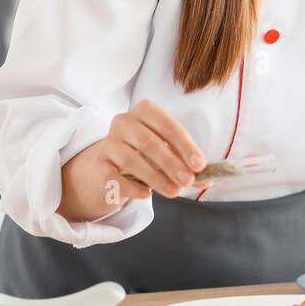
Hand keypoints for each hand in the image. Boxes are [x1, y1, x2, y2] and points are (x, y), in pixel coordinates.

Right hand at [57, 99, 209, 223]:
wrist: (104, 167)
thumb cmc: (142, 155)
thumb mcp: (164, 154)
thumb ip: (184, 164)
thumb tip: (206, 181)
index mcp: (144, 111)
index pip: (168, 126)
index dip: (185, 146)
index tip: (199, 165)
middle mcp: (123, 122)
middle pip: (150, 143)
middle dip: (172, 164)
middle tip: (188, 181)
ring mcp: (107, 143)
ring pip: (133, 160)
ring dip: (157, 178)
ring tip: (173, 191)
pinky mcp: (98, 165)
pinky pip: (117, 178)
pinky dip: (134, 187)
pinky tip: (146, 194)